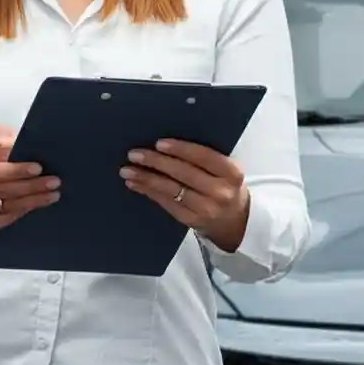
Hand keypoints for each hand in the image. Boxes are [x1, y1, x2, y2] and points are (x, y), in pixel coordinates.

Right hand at [0, 125, 59, 242]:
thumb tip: (15, 141)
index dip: (13, 160)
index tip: (36, 165)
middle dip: (27, 180)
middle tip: (51, 179)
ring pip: (5, 201)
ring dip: (32, 197)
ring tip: (52, 192)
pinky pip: (4, 218)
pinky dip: (24, 210)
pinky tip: (38, 204)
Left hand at [119, 138, 249, 251]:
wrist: (235, 221)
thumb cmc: (225, 186)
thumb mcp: (226, 170)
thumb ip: (206, 157)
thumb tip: (166, 143)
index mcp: (231, 172)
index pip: (203, 157)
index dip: (180, 149)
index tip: (158, 143)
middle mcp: (220, 192)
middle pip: (183, 173)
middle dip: (156, 162)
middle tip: (134, 154)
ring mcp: (206, 209)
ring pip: (171, 190)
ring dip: (146, 179)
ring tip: (127, 170)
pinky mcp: (192, 221)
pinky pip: (167, 203)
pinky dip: (149, 192)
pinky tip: (136, 184)